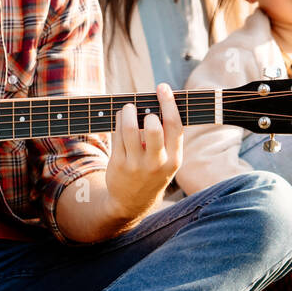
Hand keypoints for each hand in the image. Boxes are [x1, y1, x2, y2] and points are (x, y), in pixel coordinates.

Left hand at [102, 84, 182, 223]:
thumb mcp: (168, 161)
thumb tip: (160, 102)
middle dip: (149, 111)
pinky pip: (117, 134)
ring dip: (129, 112)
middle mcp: (156, 163)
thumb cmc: (153, 173)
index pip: (175, 127)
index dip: (169, 104)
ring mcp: (136, 164)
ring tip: (129, 108)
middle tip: (145, 109)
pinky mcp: (118, 163)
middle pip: (154, 128)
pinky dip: (119, 119)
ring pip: (130, 129)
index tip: (163, 87)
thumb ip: (168, 138)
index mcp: (174, 160)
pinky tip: (121, 116)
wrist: (132, 203)